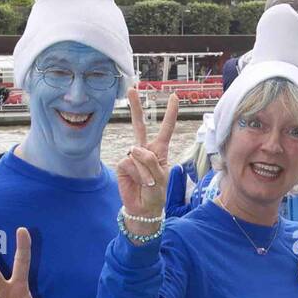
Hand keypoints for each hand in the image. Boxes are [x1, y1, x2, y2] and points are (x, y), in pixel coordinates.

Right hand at [116, 88, 179, 230]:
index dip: (170, 114)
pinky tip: (140, 183)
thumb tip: (134, 149)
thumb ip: (150, 161)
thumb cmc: (155, 194)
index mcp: (159, 151)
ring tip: (148, 183)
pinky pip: (131, 162)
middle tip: (132, 88)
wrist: (143, 209)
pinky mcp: (123, 164)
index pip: (165, 129)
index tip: (174, 96)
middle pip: (140, 126)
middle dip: (136, 107)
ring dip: (146, 170)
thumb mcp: (161, 178)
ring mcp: (133, 157)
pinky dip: (138, 174)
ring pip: (138, 152)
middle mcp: (145, 150)